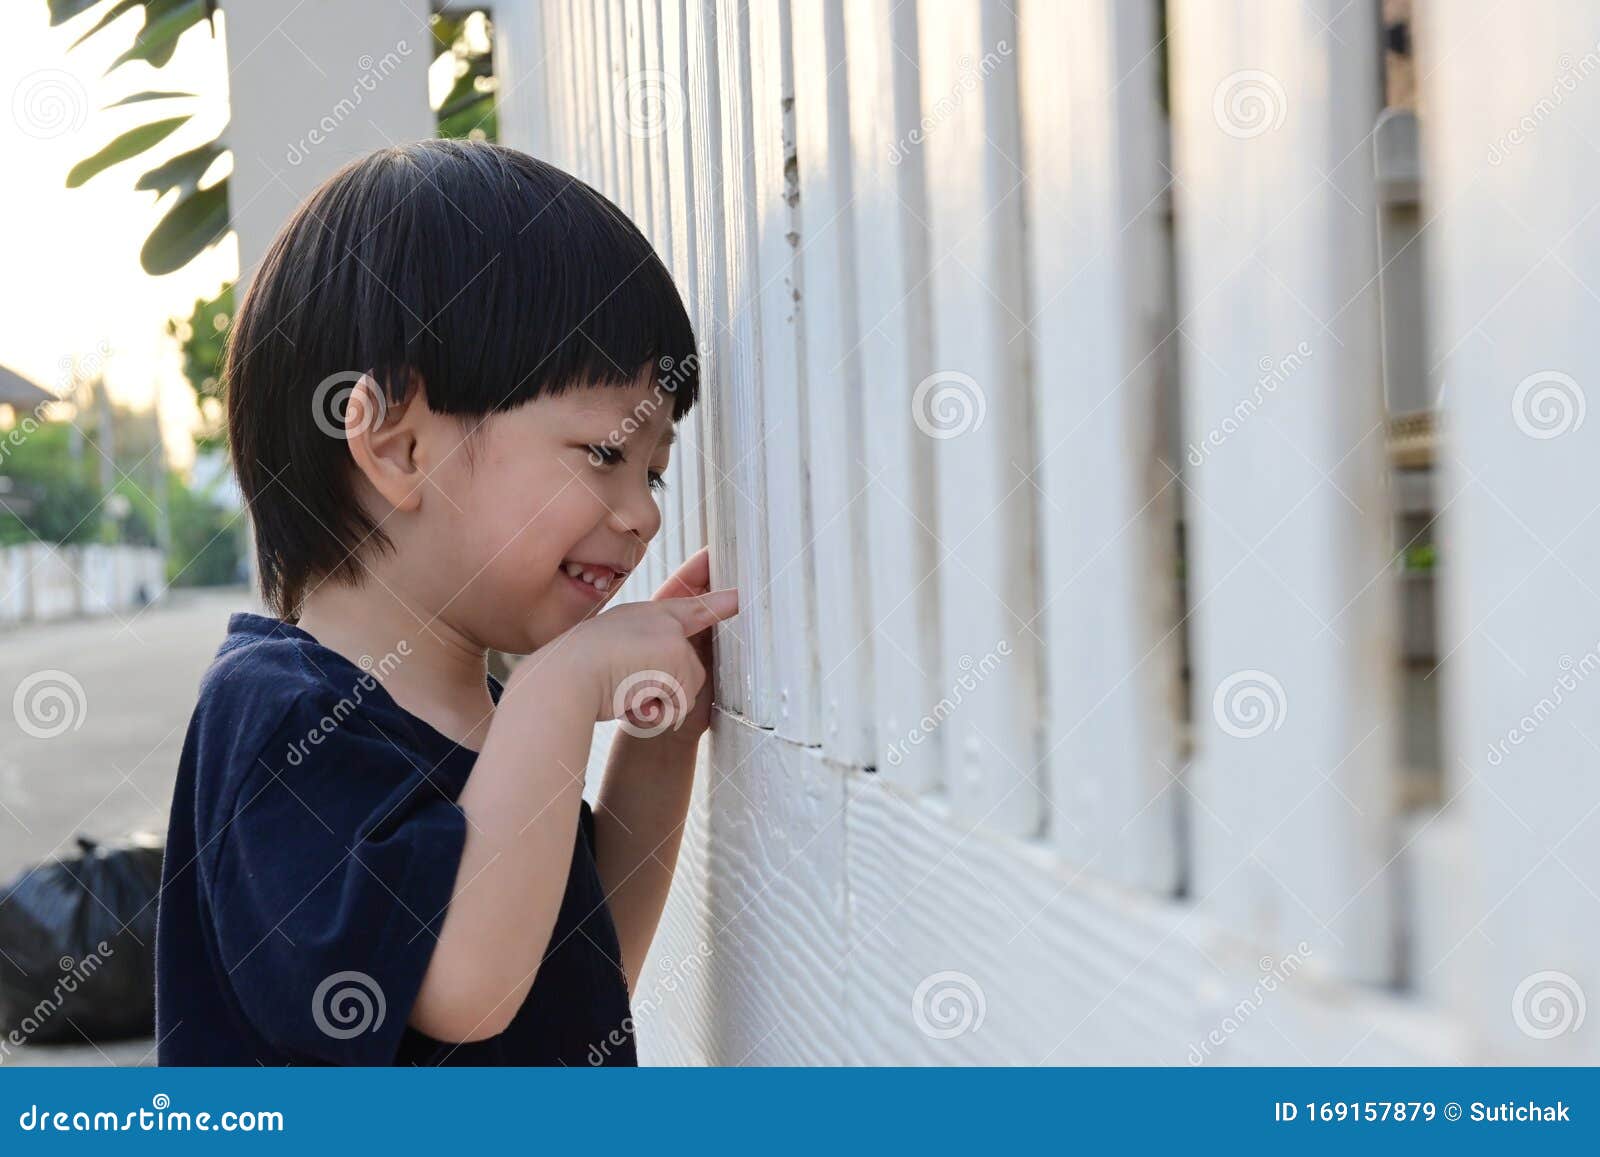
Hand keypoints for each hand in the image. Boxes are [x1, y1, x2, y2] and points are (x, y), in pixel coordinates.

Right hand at [536, 553, 737, 736]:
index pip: (686, 606)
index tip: (740, 595)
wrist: (563, 679)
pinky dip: (659, 713)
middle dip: (668, 692)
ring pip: (686, 687)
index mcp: (640, 616)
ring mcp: (670, 634)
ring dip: (659, 703)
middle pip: (688, 668)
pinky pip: (681, 702)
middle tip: (631, 690)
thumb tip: (657, 700)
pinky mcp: (677, 655)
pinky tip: (632, 700)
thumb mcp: (609, 656)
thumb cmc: (574, 676)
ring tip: (624, 691)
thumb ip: (641, 664)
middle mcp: (658, 618)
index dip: (714, 601)